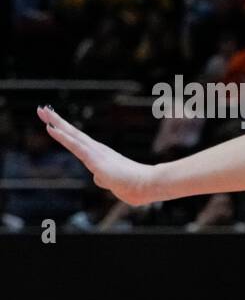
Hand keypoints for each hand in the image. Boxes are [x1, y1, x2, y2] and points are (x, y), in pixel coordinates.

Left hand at [37, 106, 157, 205]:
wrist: (148, 186)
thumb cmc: (136, 188)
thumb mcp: (116, 187)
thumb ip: (106, 181)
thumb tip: (99, 179)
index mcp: (102, 156)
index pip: (80, 143)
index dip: (67, 133)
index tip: (53, 124)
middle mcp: (98, 151)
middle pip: (74, 134)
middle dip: (58, 122)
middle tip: (43, 110)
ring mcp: (96, 153)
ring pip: (72, 136)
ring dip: (56, 123)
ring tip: (42, 112)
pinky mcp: (94, 158)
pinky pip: (74, 145)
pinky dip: (62, 137)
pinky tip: (50, 128)